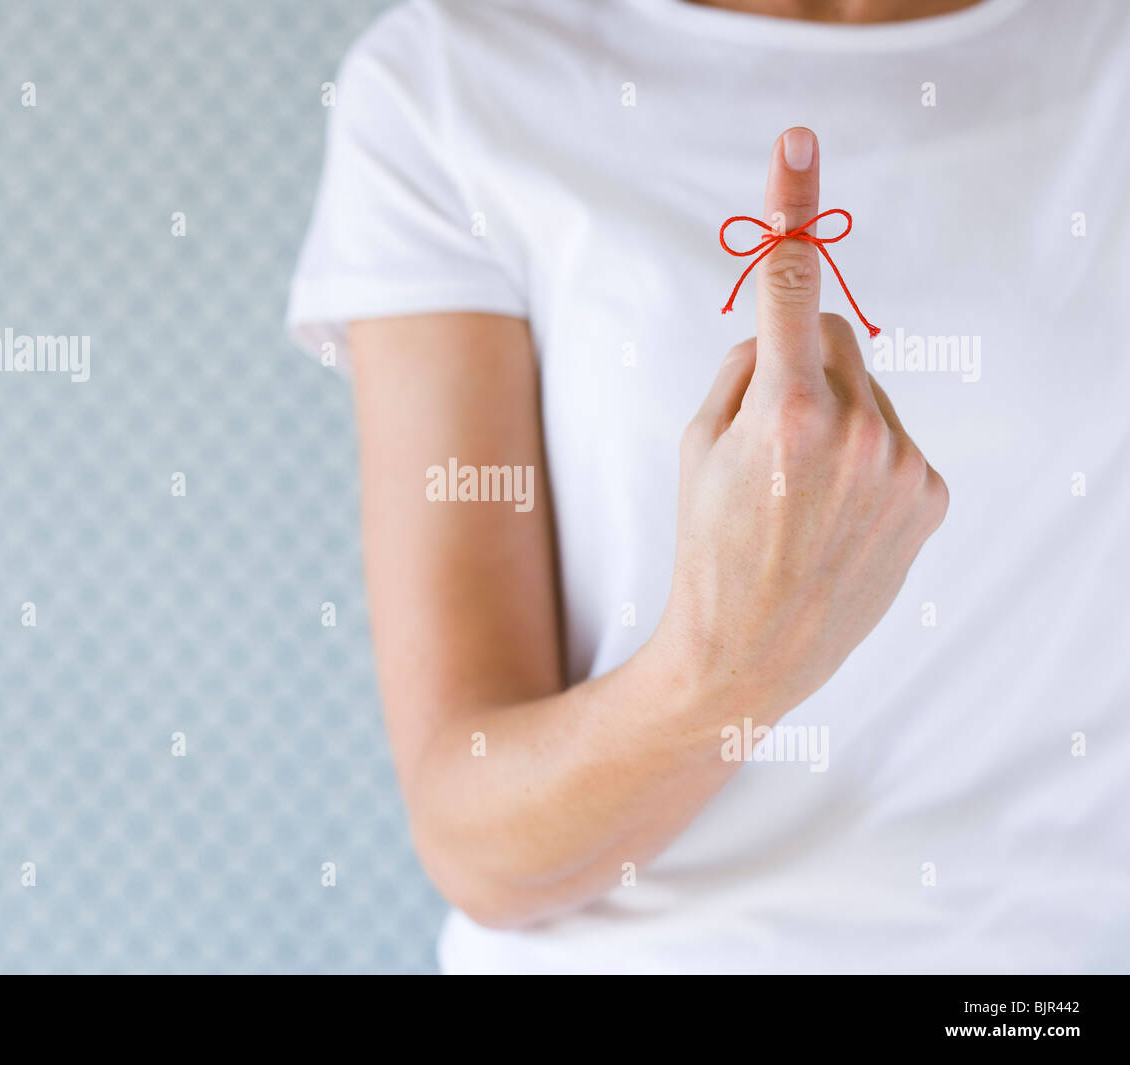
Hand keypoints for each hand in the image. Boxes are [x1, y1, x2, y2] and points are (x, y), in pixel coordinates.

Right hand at [658, 127, 948, 717]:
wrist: (747, 657)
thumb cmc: (707, 549)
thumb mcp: (696, 446)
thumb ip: (743, 371)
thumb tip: (784, 338)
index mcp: (789, 415)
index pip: (787, 288)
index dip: (788, 210)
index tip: (799, 142)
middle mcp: (861, 433)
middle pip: (833, 334)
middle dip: (797, 362)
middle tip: (764, 436)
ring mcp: (903, 467)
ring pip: (867, 386)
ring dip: (833, 412)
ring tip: (799, 489)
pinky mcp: (929, 497)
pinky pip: (894, 435)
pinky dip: (865, 453)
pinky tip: (833, 511)